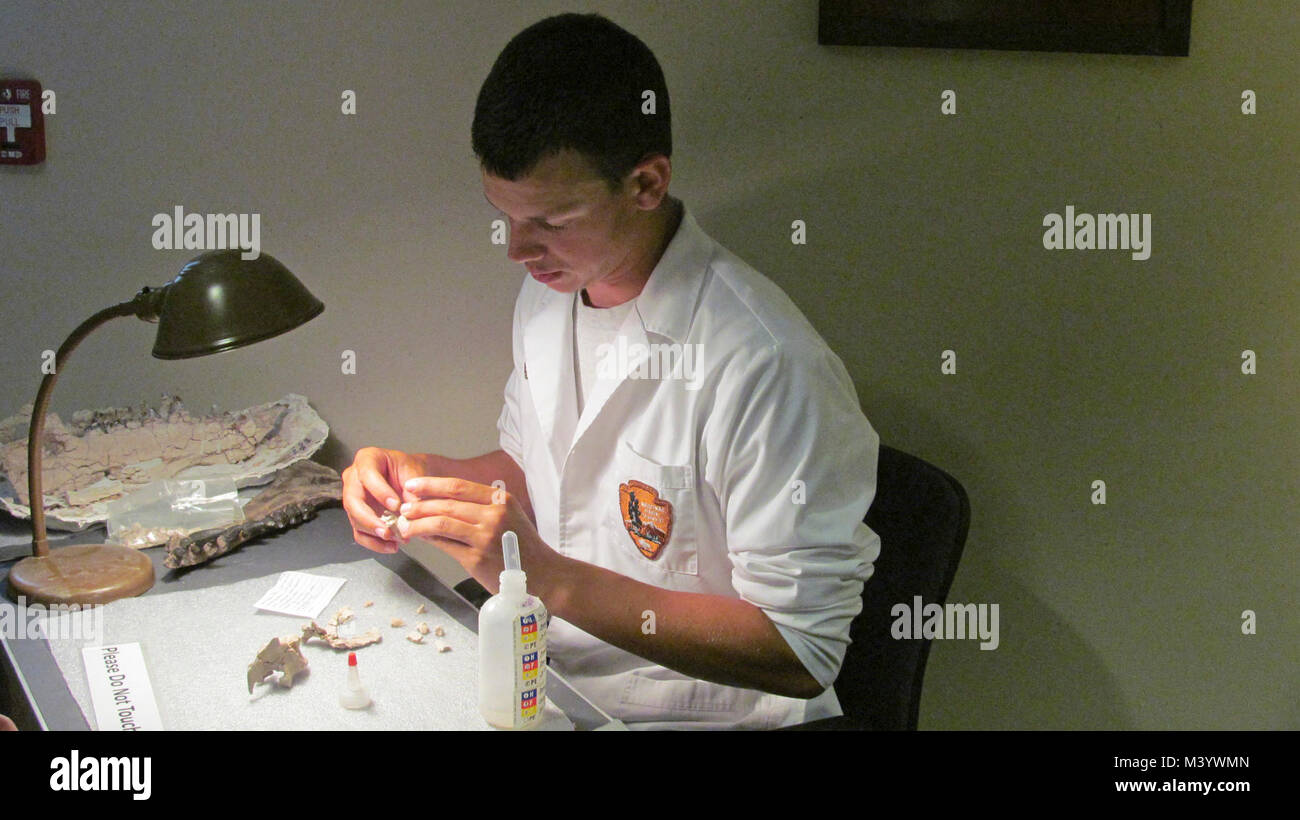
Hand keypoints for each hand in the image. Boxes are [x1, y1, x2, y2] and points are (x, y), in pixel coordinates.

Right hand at [341, 447, 427, 552]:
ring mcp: (353, 498)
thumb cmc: (413, 472)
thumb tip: (410, 514)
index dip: (380, 491)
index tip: (396, 505)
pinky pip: (360, 533)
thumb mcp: (416, 475)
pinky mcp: (357, 517)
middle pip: (354, 500)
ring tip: (396, 540)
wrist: (415, 482)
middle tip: (388, 531)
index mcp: (367, 459)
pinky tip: (391, 546)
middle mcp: (354, 478)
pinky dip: (375, 543)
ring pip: (355, 519)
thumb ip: (413, 492)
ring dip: (374, 533)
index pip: (367, 475)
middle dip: (370, 519)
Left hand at [397, 476, 557, 593]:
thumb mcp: (509, 516)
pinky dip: (429, 540)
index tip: (412, 486)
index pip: (458, 487)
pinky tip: (420, 538)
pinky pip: (445, 545)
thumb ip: (480, 506)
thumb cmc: (522, 546)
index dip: (431, 485)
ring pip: (442, 523)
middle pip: (446, 505)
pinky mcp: (477, 559)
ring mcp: (485, 538)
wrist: (543, 574)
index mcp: (501, 500)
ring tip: (405, 524)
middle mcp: (494, 516)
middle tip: (403, 507)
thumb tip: (441, 502)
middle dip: (419, 505)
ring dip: (418, 523)